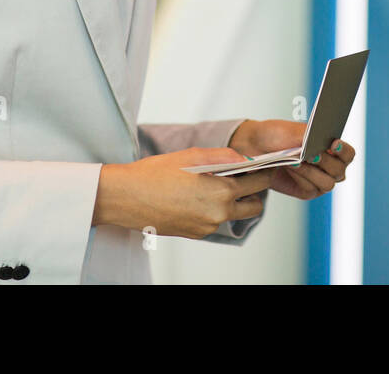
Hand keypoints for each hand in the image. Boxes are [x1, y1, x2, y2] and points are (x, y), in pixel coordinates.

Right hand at [94, 148, 272, 238]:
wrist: (125, 197)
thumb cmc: (155, 173)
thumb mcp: (192, 155)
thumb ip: (225, 156)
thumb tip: (246, 158)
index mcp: (222, 191)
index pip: (260, 182)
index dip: (264, 171)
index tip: (263, 165)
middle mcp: (219, 213)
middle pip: (255, 205)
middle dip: (253, 190)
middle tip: (241, 175)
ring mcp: (208, 226)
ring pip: (235, 214)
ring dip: (233, 201)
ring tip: (214, 184)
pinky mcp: (196, 234)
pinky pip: (216, 221)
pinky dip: (214, 209)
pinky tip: (196, 196)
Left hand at [230, 119, 356, 200]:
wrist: (254, 147)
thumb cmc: (277, 134)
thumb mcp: (293, 130)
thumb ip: (311, 137)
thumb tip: (321, 145)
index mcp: (331, 148)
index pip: (348, 154)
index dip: (344, 151)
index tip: (333, 144)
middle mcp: (329, 166)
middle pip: (340, 171)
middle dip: (325, 162)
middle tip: (310, 154)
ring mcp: (319, 180)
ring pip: (328, 183)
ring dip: (311, 172)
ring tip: (294, 161)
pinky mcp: (307, 191)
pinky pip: (311, 189)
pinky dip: (302, 178)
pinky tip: (290, 168)